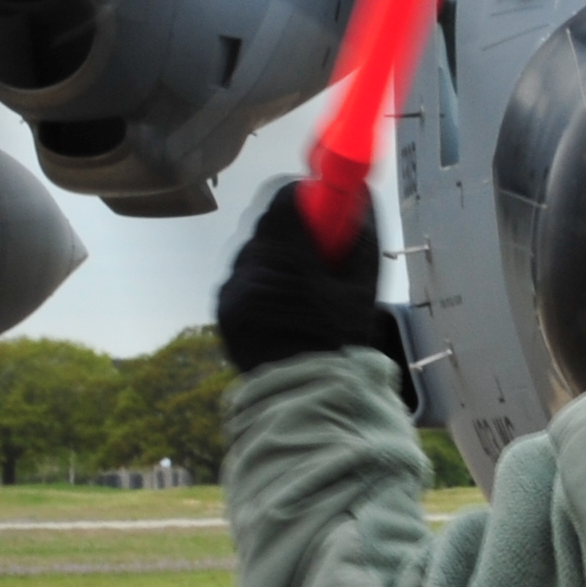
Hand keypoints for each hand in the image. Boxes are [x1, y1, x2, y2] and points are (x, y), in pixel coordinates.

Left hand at [215, 181, 390, 374]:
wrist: (306, 396)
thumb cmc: (341, 340)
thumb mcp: (363, 284)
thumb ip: (359, 230)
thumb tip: (357, 190)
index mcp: (288, 255)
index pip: (286, 195)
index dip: (307, 192)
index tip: (324, 204)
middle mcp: (251, 266)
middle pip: (268, 222)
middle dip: (294, 228)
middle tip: (319, 250)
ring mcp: (231, 289)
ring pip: (255, 251)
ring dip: (277, 257)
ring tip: (303, 290)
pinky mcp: (222, 308)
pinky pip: (243, 278)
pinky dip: (263, 283)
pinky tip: (284, 307)